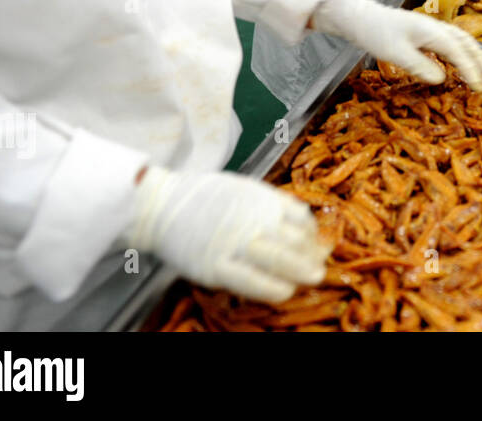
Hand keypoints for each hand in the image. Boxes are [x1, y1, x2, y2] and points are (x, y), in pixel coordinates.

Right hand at [125, 167, 331, 303]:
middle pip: (296, 241)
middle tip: (320, 271)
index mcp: (261, 199)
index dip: (313, 235)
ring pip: (280, 261)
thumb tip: (303, 226)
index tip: (317, 246)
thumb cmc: (205, 198)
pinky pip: (253, 281)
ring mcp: (235, 242)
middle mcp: (253, 219)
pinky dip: (274, 288)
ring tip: (307, 280)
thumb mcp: (245, 190)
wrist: (162, 205)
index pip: (301, 218)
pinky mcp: (216, 266)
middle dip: (313, 258)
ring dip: (299, 273)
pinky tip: (284, 291)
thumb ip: (271, 205)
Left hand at [313, 0, 481, 90]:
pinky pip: (453, 44)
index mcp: (432, 32)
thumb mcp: (395, 53)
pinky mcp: (427, 35)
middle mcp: (437, 29)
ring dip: (477, 56)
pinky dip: (464, 54)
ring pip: (462, 42)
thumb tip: (442, 79)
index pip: (458, 52)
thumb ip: (420, 65)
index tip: (479, 86)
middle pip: (467, 43)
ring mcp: (433, 30)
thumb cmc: (377, 33)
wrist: (362, 18)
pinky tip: (464, 64)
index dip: (471, 69)